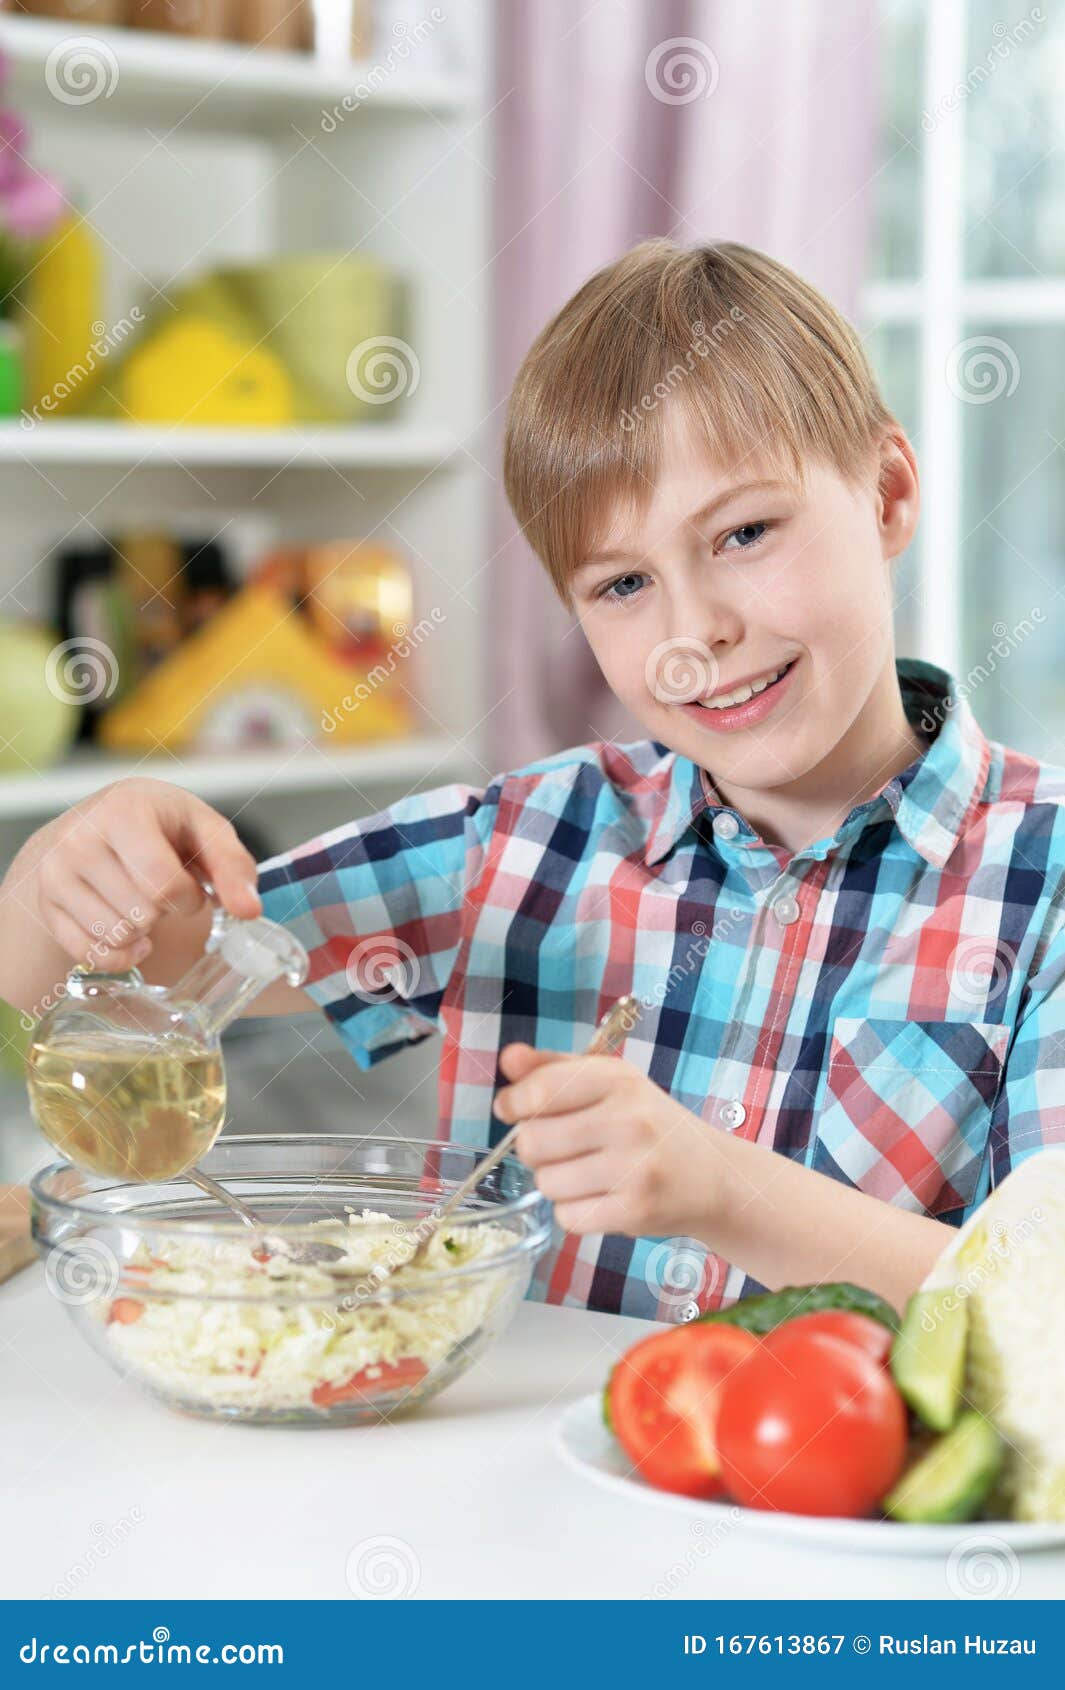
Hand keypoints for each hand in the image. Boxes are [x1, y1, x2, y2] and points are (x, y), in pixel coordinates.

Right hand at [12, 777, 260, 973]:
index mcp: (123, 810)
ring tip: (143, 902)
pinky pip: (90, 954)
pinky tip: (129, 931)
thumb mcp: (205, 831)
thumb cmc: (162, 825)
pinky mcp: (45, 904)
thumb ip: (234, 867)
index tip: (190, 884)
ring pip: (116, 936)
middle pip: (141, 914)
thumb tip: (250, 911)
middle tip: (161, 890)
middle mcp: (79, 839)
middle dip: (165, 912)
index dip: (189, 897)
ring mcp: (55, 873)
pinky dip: (119, 954)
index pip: (163, 885)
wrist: (98, 821)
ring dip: (144, 932)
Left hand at [494, 1043, 727, 1239]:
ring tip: (586, 1174)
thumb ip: (552, 1068)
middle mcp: (630, 1119)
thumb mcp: (610, 1083)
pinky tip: (600, 1198)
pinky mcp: (635, 1210)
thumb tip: (508, 1058)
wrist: (713, 1176)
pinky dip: (574, 1213)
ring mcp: (635, 1167)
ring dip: (555, 1183)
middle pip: (532, 1142)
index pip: (541, 1089)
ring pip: (545, 1183)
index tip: (511, 1109)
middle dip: (535, 1148)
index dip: (513, 1103)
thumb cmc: (650, 1125)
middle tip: (560, 1147)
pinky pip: (567, 1217)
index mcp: (619, 1079)